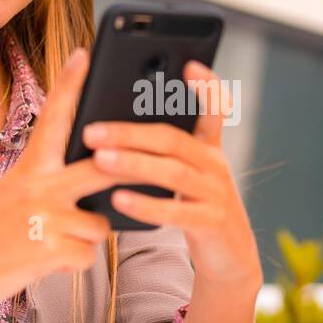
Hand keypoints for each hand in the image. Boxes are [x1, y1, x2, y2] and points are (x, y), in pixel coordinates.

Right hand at [0, 47, 122, 313]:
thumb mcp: (15, 193)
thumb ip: (51, 180)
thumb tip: (99, 176)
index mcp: (29, 167)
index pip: (53, 118)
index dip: (70, 84)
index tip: (85, 54)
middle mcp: (37, 185)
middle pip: (103, 166)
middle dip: (135, 168)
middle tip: (157, 164)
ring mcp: (44, 216)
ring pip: (100, 223)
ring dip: (85, 238)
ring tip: (52, 244)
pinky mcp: (48, 249)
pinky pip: (88, 254)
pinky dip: (73, 264)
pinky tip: (46, 263)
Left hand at [81, 60, 261, 293]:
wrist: (230, 257)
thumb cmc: (195, 208)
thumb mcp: (186, 175)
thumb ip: (161, 154)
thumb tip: (108, 131)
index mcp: (208, 148)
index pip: (215, 109)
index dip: (206, 86)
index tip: (189, 64)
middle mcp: (216, 166)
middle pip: (173, 140)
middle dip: (130, 133)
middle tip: (92, 131)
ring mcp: (217, 194)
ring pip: (173, 173)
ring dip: (133, 164)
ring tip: (100, 160)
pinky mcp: (212, 224)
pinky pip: (176, 212)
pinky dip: (146, 205)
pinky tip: (119, 200)